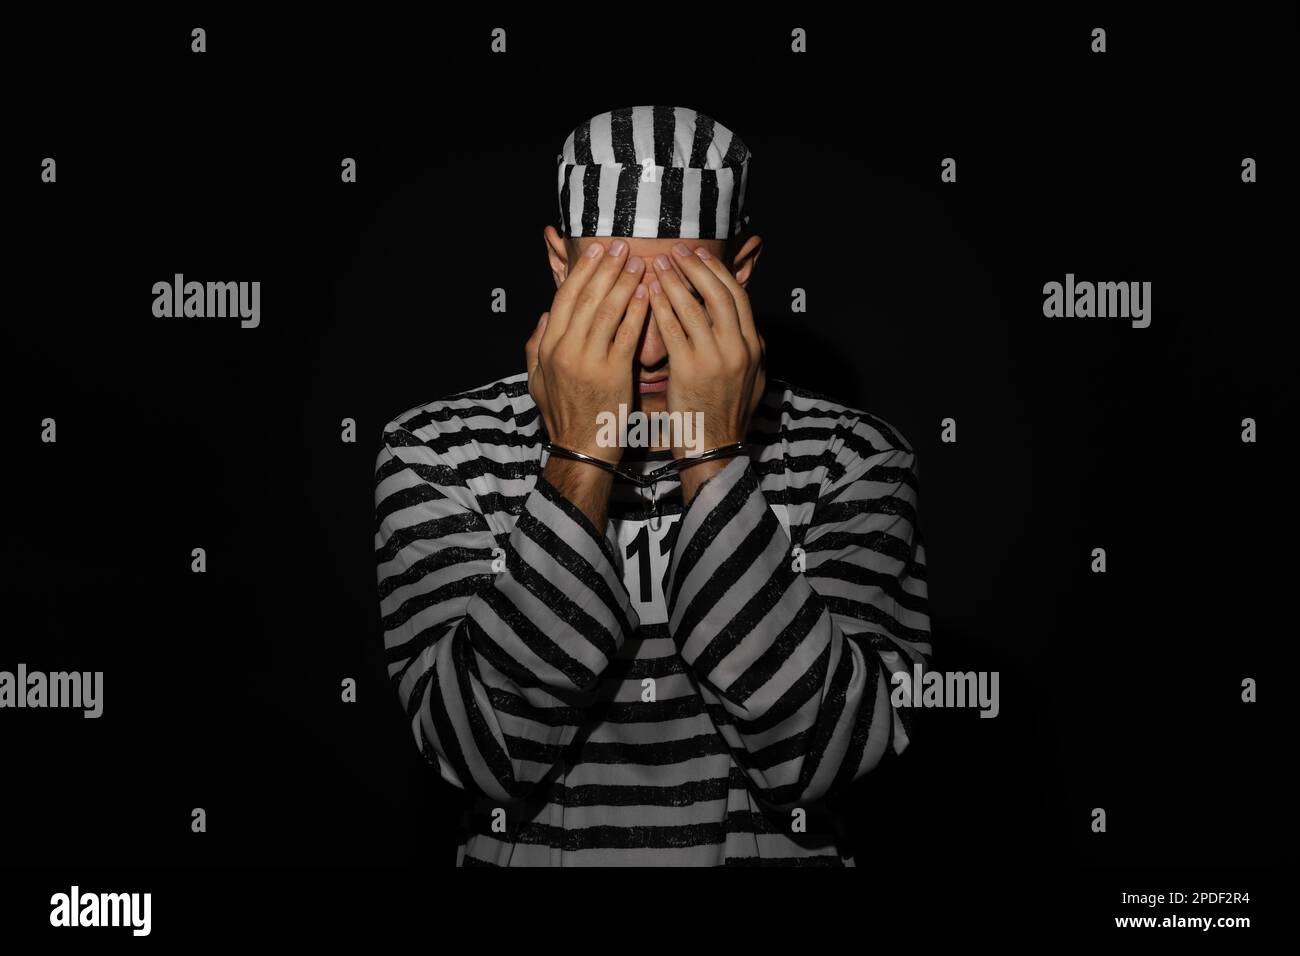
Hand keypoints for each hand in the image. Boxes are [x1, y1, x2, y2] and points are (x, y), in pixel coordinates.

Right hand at [525, 240, 650, 463]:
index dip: (581, 272)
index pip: (564, 298)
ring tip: (638, 262)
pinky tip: (649, 294)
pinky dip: (638, 311)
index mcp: (548, 348)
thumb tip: (544, 316)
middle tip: (622, 246)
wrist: (581, 451)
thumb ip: (535, 347)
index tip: (596, 252)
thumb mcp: (536, 382)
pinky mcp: (613, 374)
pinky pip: (627, 334)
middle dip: (606, 268)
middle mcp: (566, 350)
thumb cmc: (563, 416)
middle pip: (587, 298)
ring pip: (608, 310)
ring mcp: (589, 361)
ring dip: (625, 283)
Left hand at [645, 243, 765, 459]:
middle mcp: (738, 347)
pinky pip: (672, 329)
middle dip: (695, 268)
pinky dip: (659, 308)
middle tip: (675, 250)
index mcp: (753, 346)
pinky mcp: (689, 370)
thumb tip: (748, 326)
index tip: (700, 256)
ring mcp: (715, 358)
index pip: (738, 296)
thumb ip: (750, 350)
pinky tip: (646, 295)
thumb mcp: (752, 379)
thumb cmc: (726, 415)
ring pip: (693, 307)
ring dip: (673, 282)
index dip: (718, 272)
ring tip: (656, 265)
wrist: (714, 448)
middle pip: (718, 293)